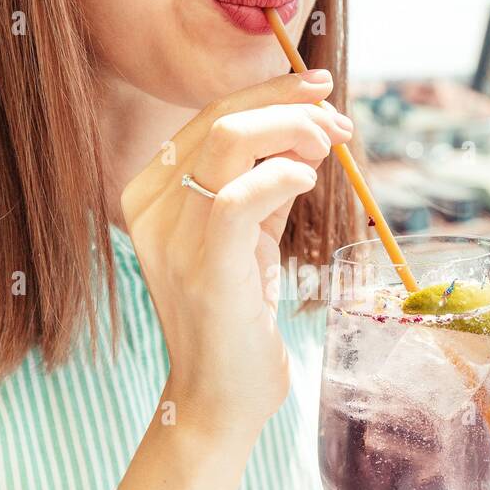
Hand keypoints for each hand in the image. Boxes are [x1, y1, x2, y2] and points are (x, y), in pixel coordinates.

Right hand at [121, 70, 352, 429]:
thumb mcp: (249, 235)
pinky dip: (283, 176)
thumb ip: (266, 182)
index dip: (269, 92)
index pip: (209, 116)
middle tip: (338, 121)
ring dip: (294, 130)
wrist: (220, 397)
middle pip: (221, 117)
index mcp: (152, 192)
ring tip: (331, 147)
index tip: (320, 92)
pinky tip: (311, 179)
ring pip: (230, 140)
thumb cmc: (238, 316)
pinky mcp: (203, 265)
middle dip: (290, 104)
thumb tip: (308, 129)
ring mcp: (171, 235)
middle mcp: (150, 206)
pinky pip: (240, 196)